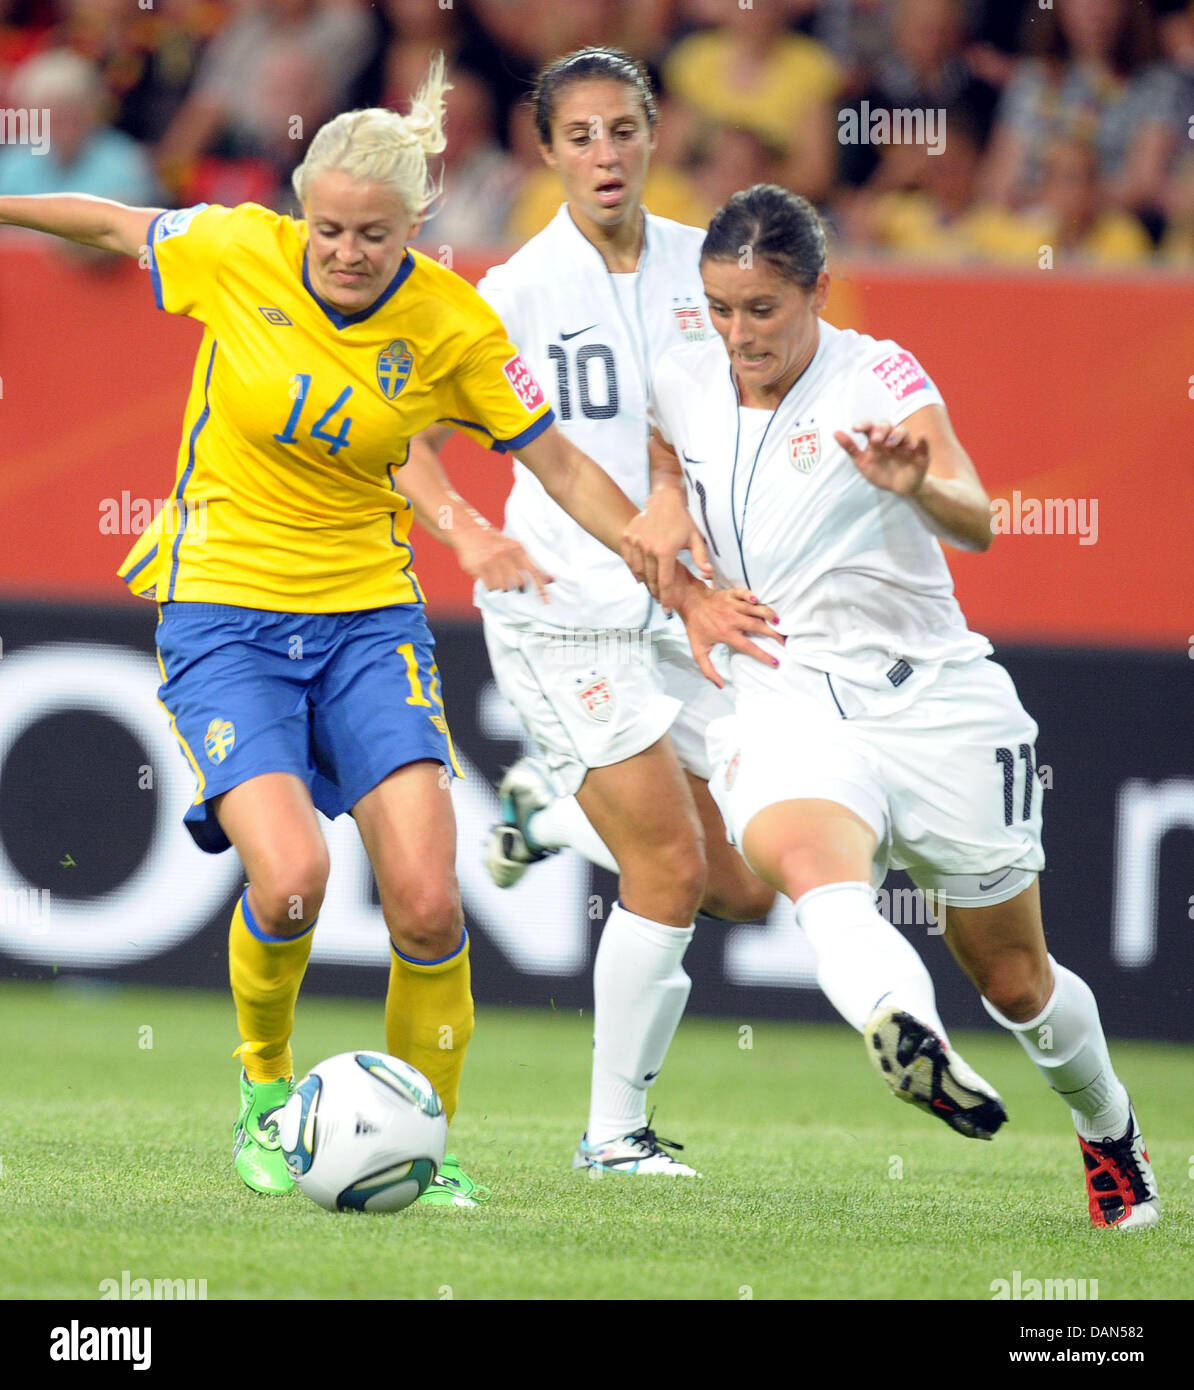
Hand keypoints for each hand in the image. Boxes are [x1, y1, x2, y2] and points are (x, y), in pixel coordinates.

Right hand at [453, 524, 552, 600]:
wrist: (468, 532)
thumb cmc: (494, 543)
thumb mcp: (513, 547)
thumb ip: (529, 563)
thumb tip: (550, 579)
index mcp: (517, 549)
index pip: (534, 571)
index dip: (541, 588)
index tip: (546, 601)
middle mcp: (506, 554)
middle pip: (519, 582)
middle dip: (518, 588)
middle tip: (515, 587)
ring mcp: (492, 560)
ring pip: (504, 587)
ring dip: (502, 588)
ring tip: (497, 580)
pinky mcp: (480, 567)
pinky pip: (490, 586)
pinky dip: (490, 587)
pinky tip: (487, 579)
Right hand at [621, 486, 712, 612]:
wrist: (664, 499)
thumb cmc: (683, 519)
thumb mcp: (695, 538)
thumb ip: (701, 557)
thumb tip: (707, 575)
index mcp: (665, 551)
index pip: (665, 582)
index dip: (667, 599)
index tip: (668, 611)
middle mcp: (647, 548)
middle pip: (651, 579)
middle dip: (657, 593)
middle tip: (662, 602)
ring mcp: (635, 542)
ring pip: (639, 571)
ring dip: (646, 583)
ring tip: (653, 590)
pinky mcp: (628, 536)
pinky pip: (629, 559)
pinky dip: (634, 569)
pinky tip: (641, 576)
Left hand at [675, 581, 782, 687]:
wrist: (690, 602)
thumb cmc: (696, 627)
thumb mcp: (698, 651)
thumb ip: (708, 670)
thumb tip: (720, 686)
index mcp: (726, 633)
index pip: (749, 647)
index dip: (763, 656)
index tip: (776, 662)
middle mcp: (732, 619)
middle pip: (758, 626)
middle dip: (773, 634)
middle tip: (784, 641)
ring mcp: (732, 605)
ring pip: (755, 609)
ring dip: (768, 614)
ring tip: (779, 621)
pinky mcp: (732, 594)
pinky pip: (745, 593)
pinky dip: (753, 595)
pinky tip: (760, 600)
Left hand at [835, 419, 929, 495]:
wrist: (899, 488)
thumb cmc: (880, 472)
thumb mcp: (862, 462)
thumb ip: (850, 448)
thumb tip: (835, 432)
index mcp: (877, 439)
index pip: (871, 426)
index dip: (864, 424)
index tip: (855, 429)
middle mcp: (891, 439)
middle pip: (887, 425)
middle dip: (880, 430)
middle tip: (875, 440)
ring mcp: (906, 445)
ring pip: (903, 431)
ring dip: (897, 435)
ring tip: (890, 445)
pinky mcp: (920, 454)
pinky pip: (923, 445)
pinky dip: (923, 441)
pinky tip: (921, 437)